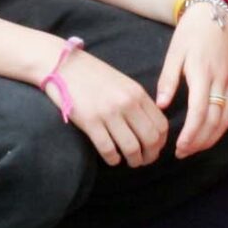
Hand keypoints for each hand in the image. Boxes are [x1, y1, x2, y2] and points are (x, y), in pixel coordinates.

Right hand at [59, 48, 168, 166]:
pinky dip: (113, 159)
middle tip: (144, 160)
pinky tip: (113, 159)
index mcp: (138, 93)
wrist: (65, 66)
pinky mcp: (89, 122)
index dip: (161, 142)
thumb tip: (151, 125)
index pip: (161, 124)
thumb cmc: (94, 76)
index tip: (155, 149)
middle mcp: (127, 103)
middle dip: (150, 155)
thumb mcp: (123, 84)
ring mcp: (108, 112)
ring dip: (134, 160)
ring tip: (130, 162)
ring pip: (132, 147)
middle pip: (151, 139)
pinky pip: (108, 149)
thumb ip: (138, 102)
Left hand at [156, 0, 227, 158]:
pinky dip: (225, 125)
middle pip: (215, 120)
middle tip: (184, 153)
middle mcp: (221, 80)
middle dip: (200, 141)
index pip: (200, 113)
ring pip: (227, 118)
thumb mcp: (174, 52)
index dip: (191, 135)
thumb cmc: (191, 32)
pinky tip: (214, 132)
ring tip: (196, 147)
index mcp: (203, 73)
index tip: (179, 148)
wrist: (216, 13)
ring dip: (213, 137)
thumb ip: (168, 79)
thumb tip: (162, 106)